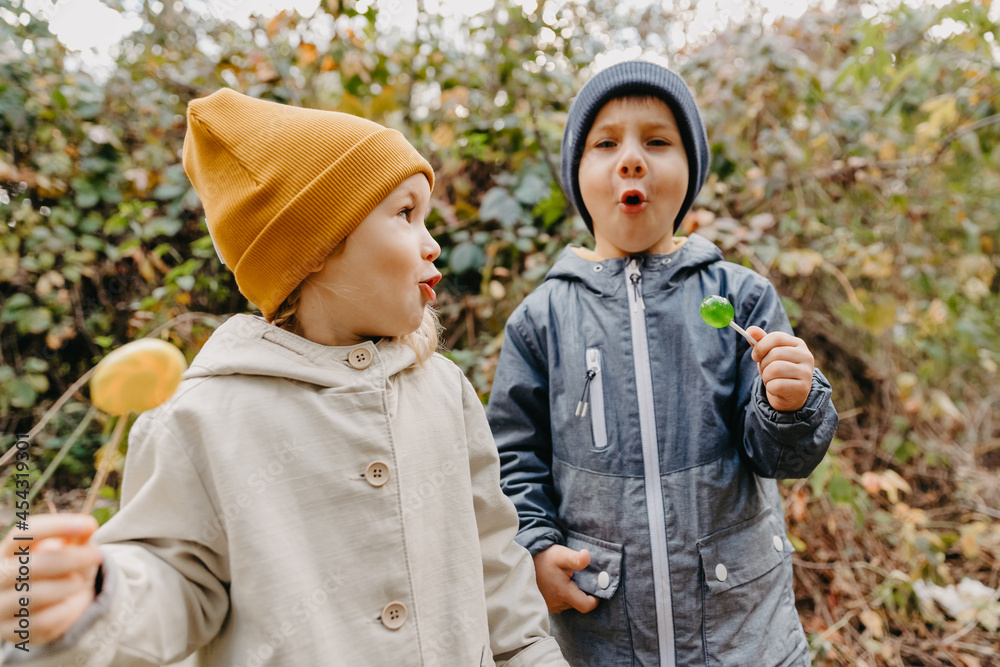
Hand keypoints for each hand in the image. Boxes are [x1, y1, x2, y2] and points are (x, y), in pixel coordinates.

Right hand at [0, 514, 101, 644]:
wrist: (49, 608)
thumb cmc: (57, 571)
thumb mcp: (67, 551)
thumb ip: (76, 539)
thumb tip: (88, 528)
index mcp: (8, 551)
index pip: (24, 533)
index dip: (57, 526)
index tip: (89, 524)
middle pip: (31, 565)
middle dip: (71, 559)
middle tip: (97, 555)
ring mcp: (0, 606)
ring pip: (36, 595)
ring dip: (68, 586)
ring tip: (78, 582)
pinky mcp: (9, 631)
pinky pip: (42, 620)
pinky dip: (65, 609)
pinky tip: (69, 602)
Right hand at [532, 545, 598, 613]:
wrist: (524, 561)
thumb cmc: (545, 558)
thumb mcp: (562, 555)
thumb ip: (576, 559)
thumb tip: (587, 556)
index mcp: (563, 593)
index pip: (586, 606)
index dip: (594, 599)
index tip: (595, 588)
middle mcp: (557, 603)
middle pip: (578, 605)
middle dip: (582, 593)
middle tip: (579, 578)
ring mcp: (550, 605)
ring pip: (569, 604)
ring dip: (572, 594)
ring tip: (567, 580)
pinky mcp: (545, 604)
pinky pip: (560, 603)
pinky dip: (563, 595)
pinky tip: (559, 584)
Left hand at [748, 326, 814, 411]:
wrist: (789, 396)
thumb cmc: (778, 371)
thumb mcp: (768, 354)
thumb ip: (760, 341)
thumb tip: (750, 330)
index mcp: (798, 344)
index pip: (776, 337)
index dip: (760, 346)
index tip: (755, 356)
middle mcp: (806, 356)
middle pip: (774, 354)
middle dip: (763, 364)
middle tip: (766, 371)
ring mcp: (806, 372)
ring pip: (774, 369)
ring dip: (766, 377)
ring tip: (771, 380)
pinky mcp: (802, 388)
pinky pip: (776, 385)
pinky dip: (770, 388)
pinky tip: (776, 389)